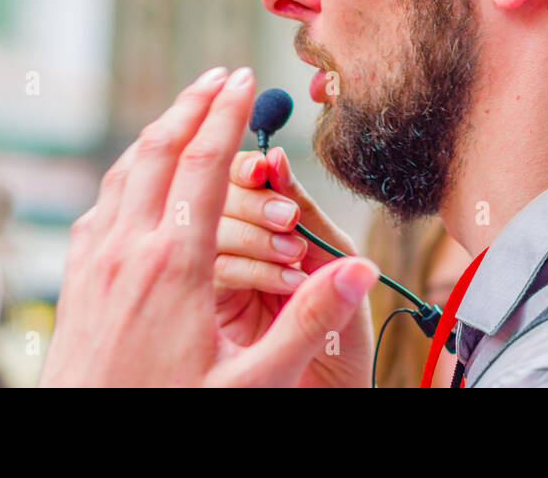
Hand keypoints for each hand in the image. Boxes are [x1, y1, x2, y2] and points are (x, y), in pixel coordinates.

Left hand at [39, 66, 378, 386]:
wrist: (83, 456)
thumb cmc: (172, 419)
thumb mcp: (252, 383)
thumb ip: (308, 322)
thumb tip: (359, 268)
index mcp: (173, 267)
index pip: (203, 166)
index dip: (224, 115)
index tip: (241, 77)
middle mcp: (125, 253)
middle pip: (155, 151)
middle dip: (189, 105)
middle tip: (217, 74)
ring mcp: (91, 266)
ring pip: (120, 173)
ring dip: (154, 133)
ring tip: (182, 111)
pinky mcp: (73, 285)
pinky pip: (98, 206)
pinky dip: (125, 172)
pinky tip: (135, 180)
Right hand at [214, 144, 374, 387]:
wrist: (337, 391)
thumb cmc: (341, 328)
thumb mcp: (331, 257)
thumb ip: (303, 210)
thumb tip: (273, 156)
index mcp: (267, 225)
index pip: (241, 179)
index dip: (248, 168)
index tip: (263, 168)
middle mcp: (238, 246)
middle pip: (217, 198)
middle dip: (253, 202)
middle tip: (287, 221)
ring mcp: (218, 278)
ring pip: (208, 233)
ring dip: (254, 238)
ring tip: (294, 258)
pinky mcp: (206, 312)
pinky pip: (210, 274)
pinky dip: (247, 271)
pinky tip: (285, 285)